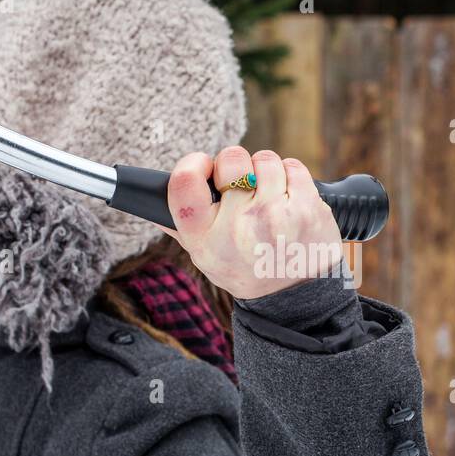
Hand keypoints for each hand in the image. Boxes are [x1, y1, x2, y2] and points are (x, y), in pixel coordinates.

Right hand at [162, 146, 344, 299]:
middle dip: (237, 166)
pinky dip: (292, 177)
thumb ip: (180, 227)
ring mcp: (275, 217)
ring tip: (269, 198)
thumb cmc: (247, 270)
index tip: (205, 166)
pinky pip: (293, 167)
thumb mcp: (206, 258)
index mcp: (205, 239)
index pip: (184, 182)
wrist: (294, 296)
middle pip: (230, 160)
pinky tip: (290, 200)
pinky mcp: (307, 209)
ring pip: (264, 159)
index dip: (194, 163)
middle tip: (244, 188)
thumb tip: (148, 203)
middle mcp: (238, 228)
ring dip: (267, 172)